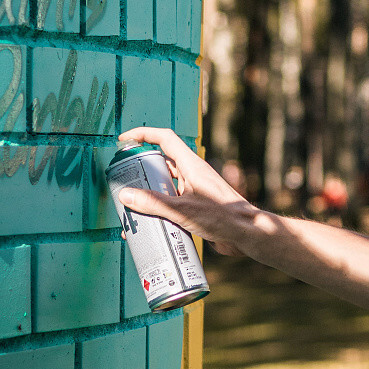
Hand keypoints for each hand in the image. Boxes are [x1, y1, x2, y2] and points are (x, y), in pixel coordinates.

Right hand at [117, 127, 251, 255]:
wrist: (246, 233)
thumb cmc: (222, 216)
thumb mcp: (182, 210)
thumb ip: (153, 203)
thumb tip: (126, 196)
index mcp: (191, 165)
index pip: (164, 138)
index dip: (143, 134)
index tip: (124, 140)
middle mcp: (192, 173)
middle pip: (161, 163)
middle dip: (141, 170)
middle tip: (123, 181)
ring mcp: (194, 189)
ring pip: (165, 185)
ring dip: (149, 193)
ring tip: (131, 208)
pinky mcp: (196, 205)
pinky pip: (173, 202)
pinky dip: (160, 209)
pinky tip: (150, 224)